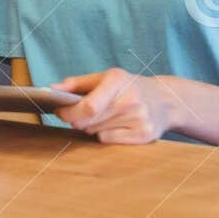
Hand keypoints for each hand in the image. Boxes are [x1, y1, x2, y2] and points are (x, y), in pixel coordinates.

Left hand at [54, 68, 177, 143]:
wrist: (166, 100)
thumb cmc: (129, 87)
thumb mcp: (107, 76)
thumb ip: (77, 83)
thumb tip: (52, 89)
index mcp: (118, 80)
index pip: (88, 106)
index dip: (69, 112)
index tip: (59, 111)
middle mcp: (130, 100)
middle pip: (89, 121)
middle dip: (76, 120)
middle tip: (77, 115)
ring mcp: (139, 120)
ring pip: (96, 131)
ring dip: (90, 127)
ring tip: (102, 116)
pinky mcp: (143, 136)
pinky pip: (108, 140)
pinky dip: (104, 135)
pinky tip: (114, 125)